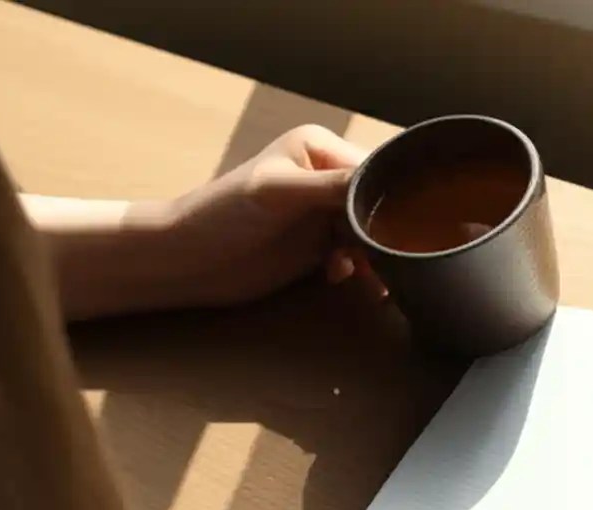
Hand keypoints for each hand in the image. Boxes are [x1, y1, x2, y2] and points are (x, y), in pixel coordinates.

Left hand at [161, 124, 375, 307]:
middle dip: (386, 230)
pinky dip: (361, 270)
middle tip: (391, 257)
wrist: (188, 260)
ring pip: (373, 231)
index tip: (404, 226)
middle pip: (379, 202)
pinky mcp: (321, 245)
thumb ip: (331, 187)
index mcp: (320, 148)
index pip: (374, 169)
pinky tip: (344, 278)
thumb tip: (388, 188)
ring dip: (376, 255)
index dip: (392, 197)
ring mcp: (325, 212)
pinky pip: (358, 255)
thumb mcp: (279, 192)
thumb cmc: (223, 214)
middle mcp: (327, 176)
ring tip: (372, 276)